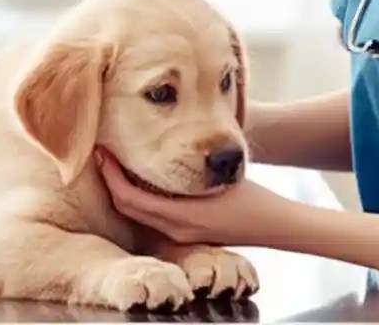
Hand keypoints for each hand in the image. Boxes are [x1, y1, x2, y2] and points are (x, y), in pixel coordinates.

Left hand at [94, 147, 304, 246]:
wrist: (275, 226)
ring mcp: (180, 235)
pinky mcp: (188, 235)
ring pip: (139, 213)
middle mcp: (174, 230)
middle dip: (112, 181)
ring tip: (121, 162)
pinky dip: (144, 198)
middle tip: (104, 153)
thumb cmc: (253, 198)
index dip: (110, 175)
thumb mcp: (220, 176)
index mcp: (179, 217)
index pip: (128, 197)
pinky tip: (148, 178)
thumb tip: (166, 143)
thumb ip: (191, 166)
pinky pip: (155, 216)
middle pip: (127, 207)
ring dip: (126, 189)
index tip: (103, 152)